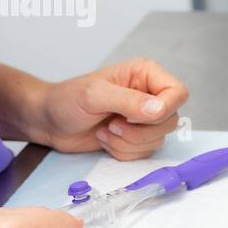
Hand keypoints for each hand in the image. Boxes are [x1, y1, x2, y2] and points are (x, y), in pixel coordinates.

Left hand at [32, 58, 188, 159]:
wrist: (49, 122)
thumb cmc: (66, 100)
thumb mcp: (95, 95)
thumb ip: (129, 101)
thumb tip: (158, 110)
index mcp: (146, 75)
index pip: (178, 93)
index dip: (164, 109)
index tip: (134, 116)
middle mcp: (150, 95)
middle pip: (171, 121)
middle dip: (139, 131)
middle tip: (112, 124)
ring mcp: (144, 119)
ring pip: (158, 140)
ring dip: (127, 142)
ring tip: (104, 131)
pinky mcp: (137, 138)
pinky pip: (145, 153)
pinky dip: (123, 151)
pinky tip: (105, 139)